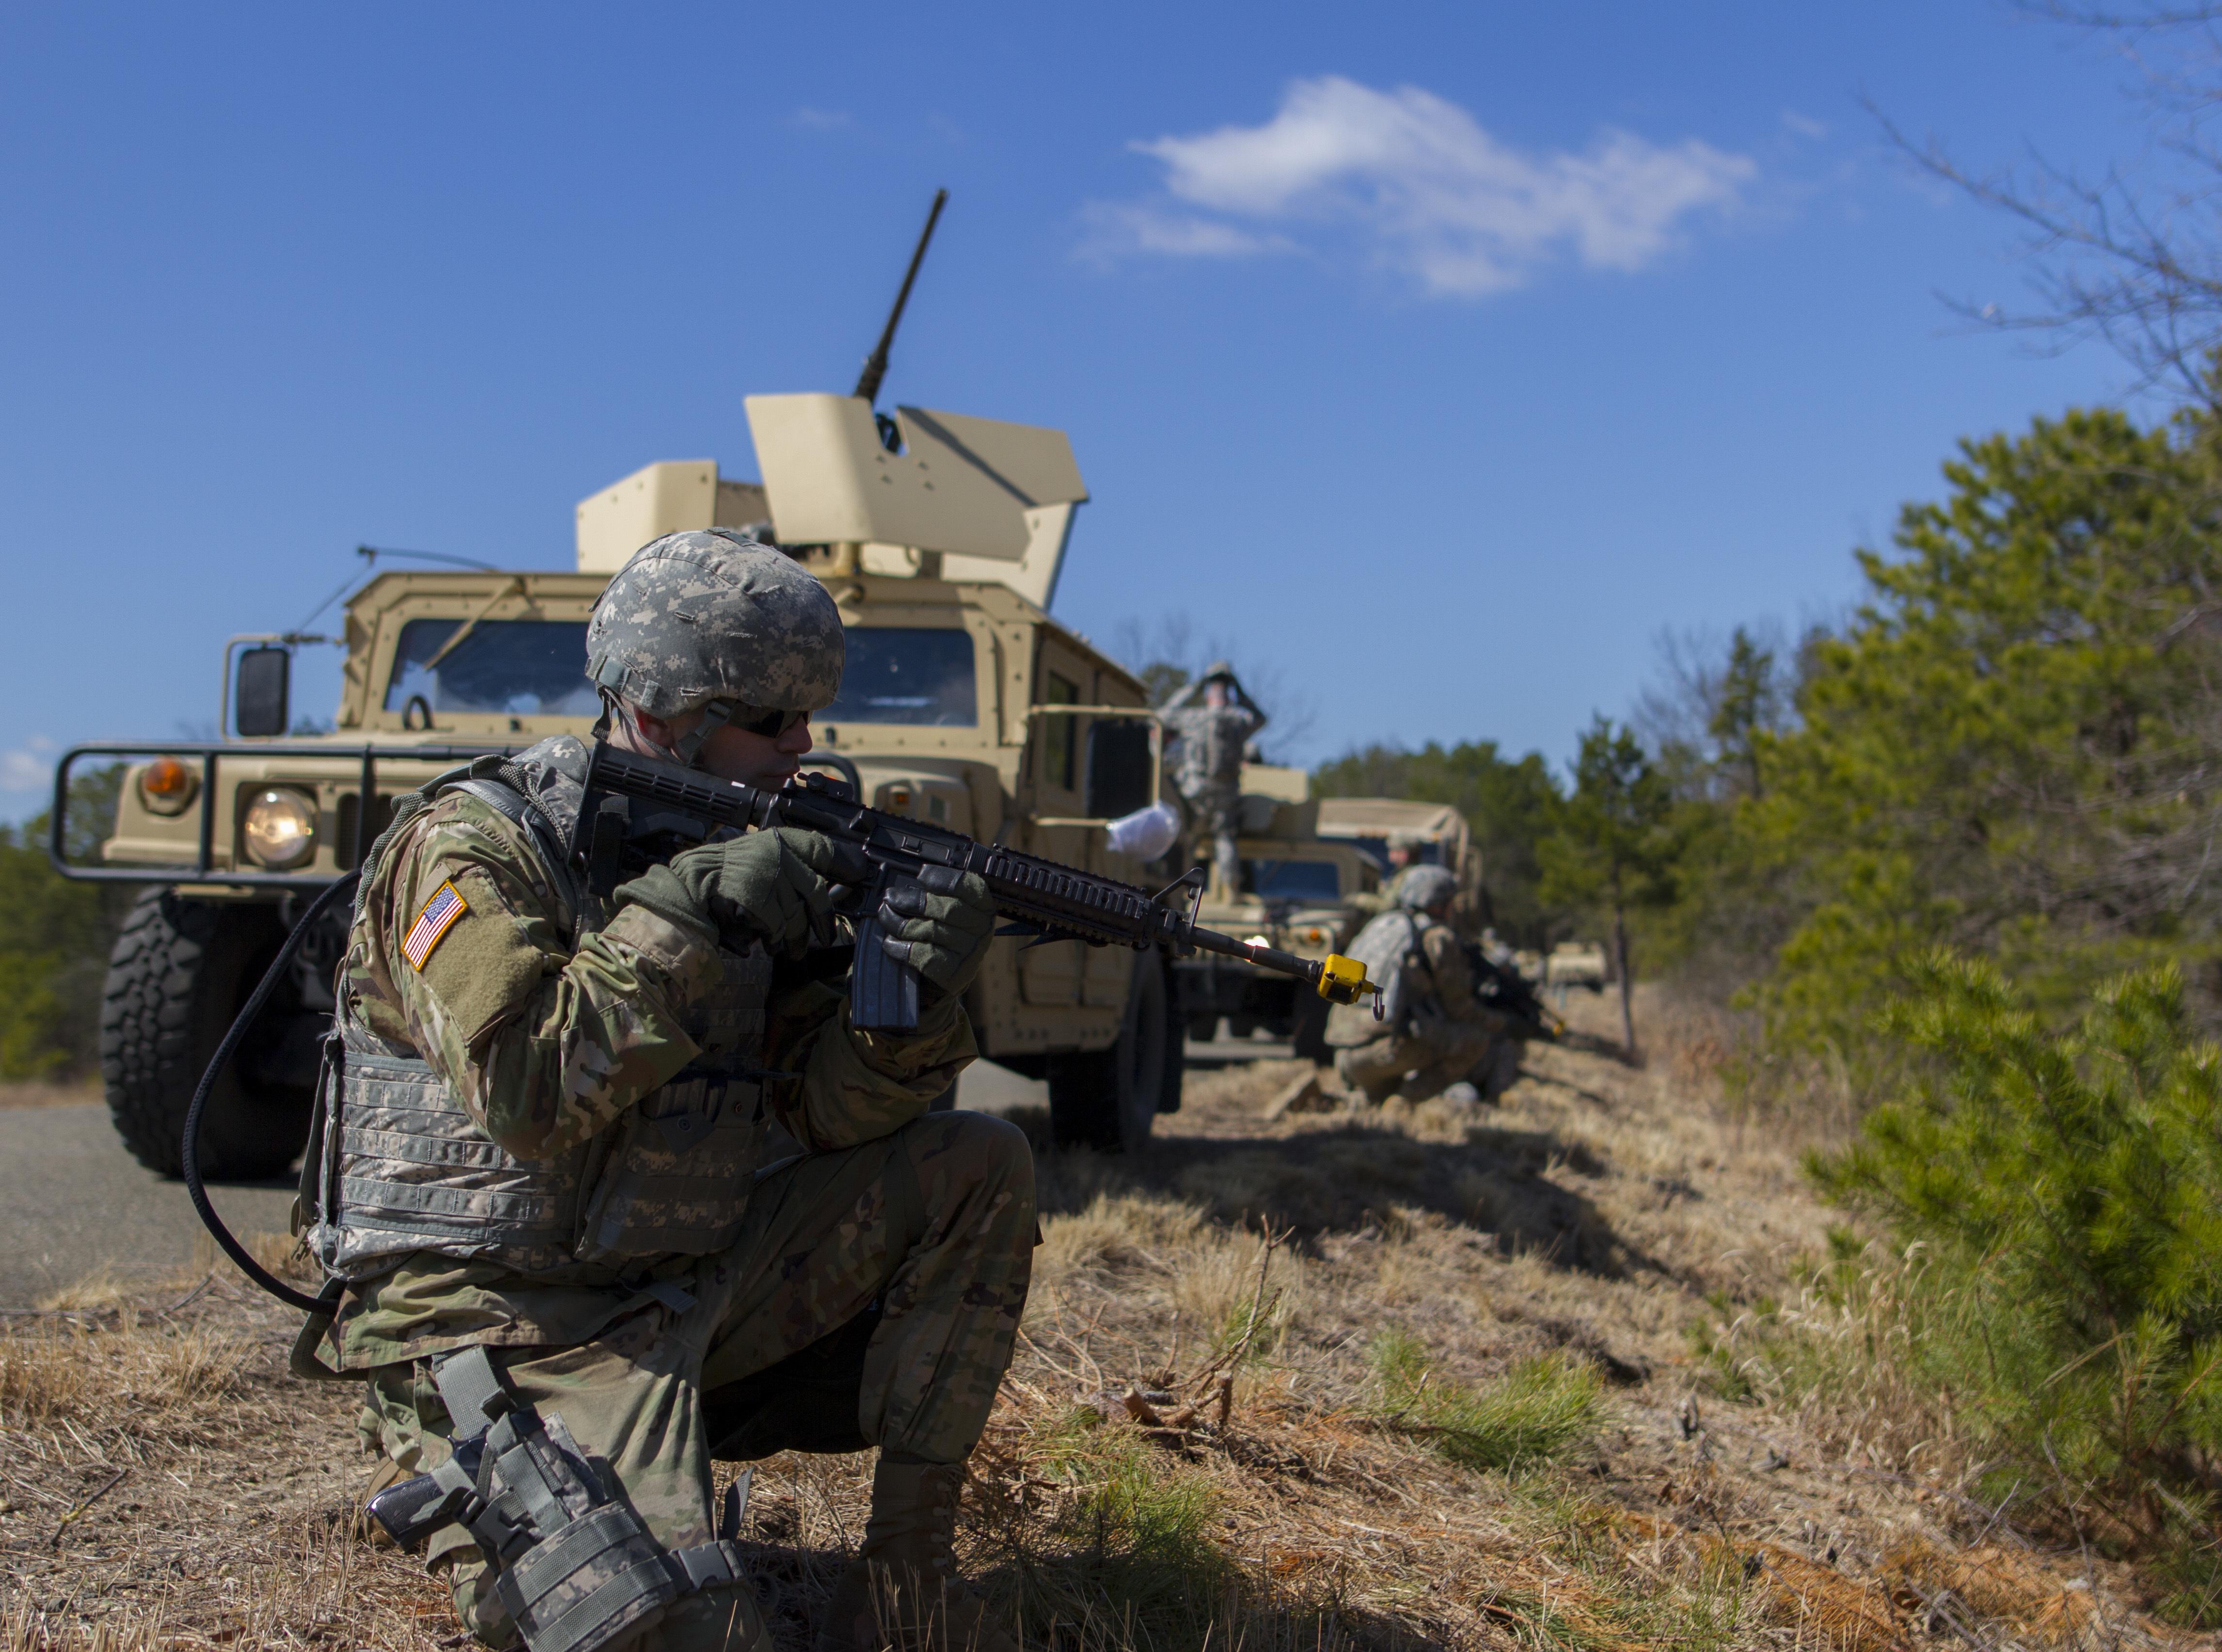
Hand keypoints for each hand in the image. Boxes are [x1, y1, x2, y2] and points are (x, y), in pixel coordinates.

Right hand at [619, 828, 866, 951]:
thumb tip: (824, 885)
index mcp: (775, 840)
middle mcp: (774, 852)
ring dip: (794, 935)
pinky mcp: (756, 895)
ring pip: (796, 912)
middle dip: (822, 918)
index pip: (819, 846)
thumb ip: (784, 869)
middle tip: (824, 935)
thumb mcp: (755, 864)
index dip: (842, 862)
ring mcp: (765, 873)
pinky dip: (774, 938)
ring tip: (789, 947)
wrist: (684, 891)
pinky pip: (777, 923)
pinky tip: (768, 944)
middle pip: (814, 889)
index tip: (859, 874)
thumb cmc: (718, 881)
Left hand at [874, 865, 994, 1001]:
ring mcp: (969, 952)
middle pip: (945, 909)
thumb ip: (937, 894)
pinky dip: (902, 948)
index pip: (965, 887)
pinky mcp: (954, 972)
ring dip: (901, 923)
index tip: (920, 875)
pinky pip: (923, 955)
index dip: (941, 878)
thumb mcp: (952, 910)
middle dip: (912, 901)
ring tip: (885, 916)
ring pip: (930, 931)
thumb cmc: (947, 933)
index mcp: (983, 905)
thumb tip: (906, 884)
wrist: (952, 973)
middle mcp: (981, 928)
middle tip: (890, 897)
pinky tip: (890, 943)